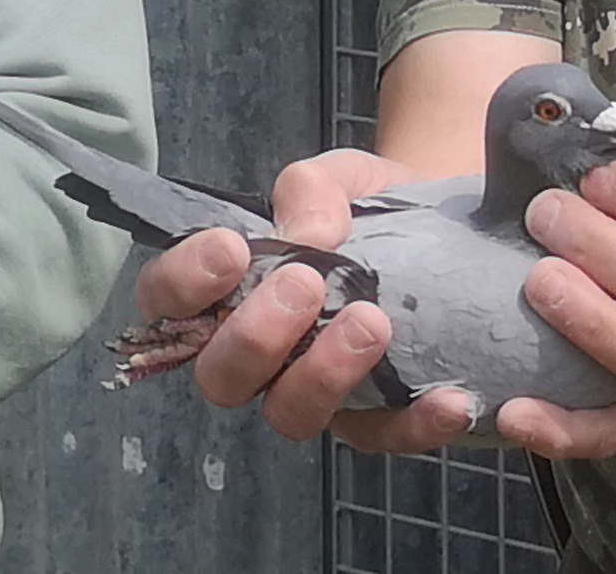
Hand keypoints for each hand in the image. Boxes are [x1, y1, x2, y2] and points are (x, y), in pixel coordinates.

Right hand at [135, 149, 473, 446]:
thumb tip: (313, 234)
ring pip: (291, 415)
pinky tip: (449, 400)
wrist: (444, 227)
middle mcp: (259, 354)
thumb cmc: (367, 207)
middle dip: (254, 336)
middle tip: (304, 282)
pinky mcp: (374, 416)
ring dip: (322, 375)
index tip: (231, 248)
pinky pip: (382, 437)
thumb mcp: (340, 178)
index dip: (183, 284)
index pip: (167, 302)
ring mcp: (314, 391)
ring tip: (371, 322)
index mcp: (228, 293)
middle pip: (221, 377)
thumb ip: (311, 191)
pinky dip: (415, 425)